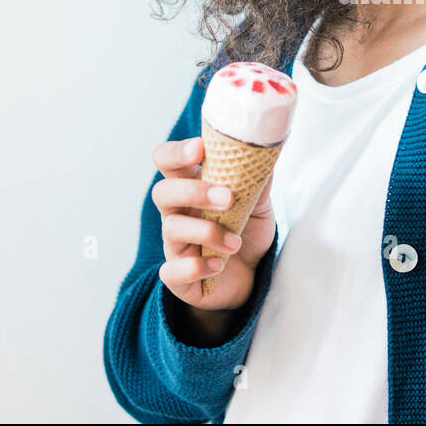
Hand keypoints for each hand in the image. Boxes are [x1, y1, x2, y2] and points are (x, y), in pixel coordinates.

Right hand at [151, 136, 276, 311]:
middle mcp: (178, 213)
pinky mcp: (179, 277)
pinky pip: (171, 271)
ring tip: (236, 242)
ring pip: (171, 229)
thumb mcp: (258, 204)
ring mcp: (175, 245)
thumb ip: (256, 181)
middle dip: (193, 191)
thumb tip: (264, 154)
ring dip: (207, 232)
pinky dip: (195, 268)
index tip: (200, 148)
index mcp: (192, 187)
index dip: (176, 152)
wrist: (253, 275)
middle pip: (162, 192)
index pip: (167, 161)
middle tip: (227, 198)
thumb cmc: (247, 231)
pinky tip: (218, 266)